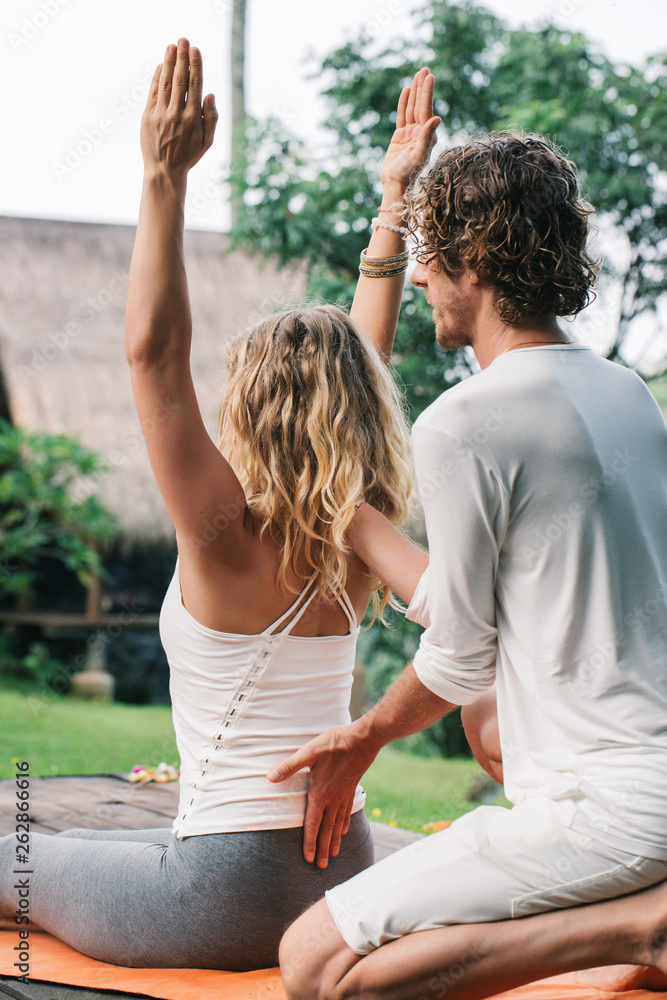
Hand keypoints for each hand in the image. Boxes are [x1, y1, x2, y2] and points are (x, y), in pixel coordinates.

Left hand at [141, 38, 217, 178]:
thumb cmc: (188, 156)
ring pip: (165, 83)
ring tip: (171, 46)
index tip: (195, 50)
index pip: (195, 86)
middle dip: (182, 58)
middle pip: (180, 80)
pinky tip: (161, 65)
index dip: (195, 66)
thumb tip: (210, 94)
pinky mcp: (148, 117)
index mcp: (193, 120)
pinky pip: (153, 93)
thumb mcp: (207, 142)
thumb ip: (212, 118)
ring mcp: (161, 115)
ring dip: (168, 62)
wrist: (164, 171)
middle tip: (183, 40)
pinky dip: (157, 78)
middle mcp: (177, 115)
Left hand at [267, 722, 378, 868]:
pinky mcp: (352, 789)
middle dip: (323, 849)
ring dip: (334, 841)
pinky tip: (344, 831)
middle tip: (321, 866)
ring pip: (337, 824)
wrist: (362, 740)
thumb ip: (290, 766)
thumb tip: (269, 777)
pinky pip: (347, 813)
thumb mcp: (309, 752)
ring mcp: (344, 796)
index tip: (309, 859)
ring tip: (333, 855)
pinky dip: (344, 824)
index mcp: (321, 793)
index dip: (310, 842)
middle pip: (326, 829)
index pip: (313, 823)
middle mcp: (333, 799)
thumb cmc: (334, 744)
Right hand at [381, 67, 440, 192]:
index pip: (427, 110)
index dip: (427, 93)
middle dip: (423, 88)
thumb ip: (427, 137)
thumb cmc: (407, 172)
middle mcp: (421, 132)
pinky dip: (404, 103)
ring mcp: (410, 133)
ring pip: (412, 108)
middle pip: (421, 105)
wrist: (394, 183)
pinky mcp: (400, 136)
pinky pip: (402, 116)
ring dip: (415, 92)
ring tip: (417, 75)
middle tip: (425, 69)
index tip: (429, 77)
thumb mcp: (417, 155)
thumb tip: (437, 118)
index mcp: (427, 136)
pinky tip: (407, 90)